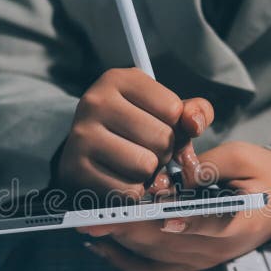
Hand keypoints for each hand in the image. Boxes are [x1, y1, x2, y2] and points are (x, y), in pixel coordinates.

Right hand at [56, 68, 213, 197]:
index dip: (174, 126)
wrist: (86, 153)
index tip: (157, 126)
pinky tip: (120, 178)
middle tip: (146, 150)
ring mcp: (82, 135)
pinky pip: (127, 190)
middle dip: (162, 152)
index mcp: (118, 80)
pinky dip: (132, 191)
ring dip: (147, 173)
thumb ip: (194, 112)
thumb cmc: (132, 129)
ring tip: (133, 164)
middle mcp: (95, 102)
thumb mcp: (163, 110)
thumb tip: (194, 124)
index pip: (173, 109)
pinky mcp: (76, 168)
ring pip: (145, 165)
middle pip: (161, 138)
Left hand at [80, 142, 270, 270]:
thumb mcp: (246, 157)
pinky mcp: (189, 265)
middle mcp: (216, 249)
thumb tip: (182, 173)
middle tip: (95, 215)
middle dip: (128, 225)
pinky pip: (151, 270)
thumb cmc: (262, 177)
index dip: (185, 221)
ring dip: (120, 238)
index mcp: (239, 221)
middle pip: (166, 240)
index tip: (163, 215)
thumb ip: (213, 164)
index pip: (210, 224)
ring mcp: (201, 260)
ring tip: (89, 223)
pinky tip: (101, 246)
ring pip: (152, 254)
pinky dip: (124, 261)